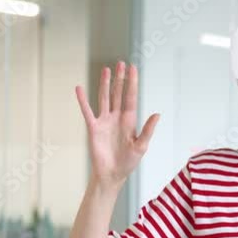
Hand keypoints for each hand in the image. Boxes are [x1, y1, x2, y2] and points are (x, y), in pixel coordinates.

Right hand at [76, 61, 159, 190]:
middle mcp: (117, 117)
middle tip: (121, 63)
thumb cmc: (128, 162)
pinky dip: (83, 100)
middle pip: (118, 93)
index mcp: (130, 121)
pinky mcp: (93, 128)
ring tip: (106, 69)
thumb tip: (157, 114)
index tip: (133, 69)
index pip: (131, 97)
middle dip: (120, 79)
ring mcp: (105, 121)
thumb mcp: (141, 146)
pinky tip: (79, 88)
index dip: (132, 83)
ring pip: (104, 98)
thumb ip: (148, 130)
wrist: (112, 174)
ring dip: (105, 84)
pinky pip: (87, 111)